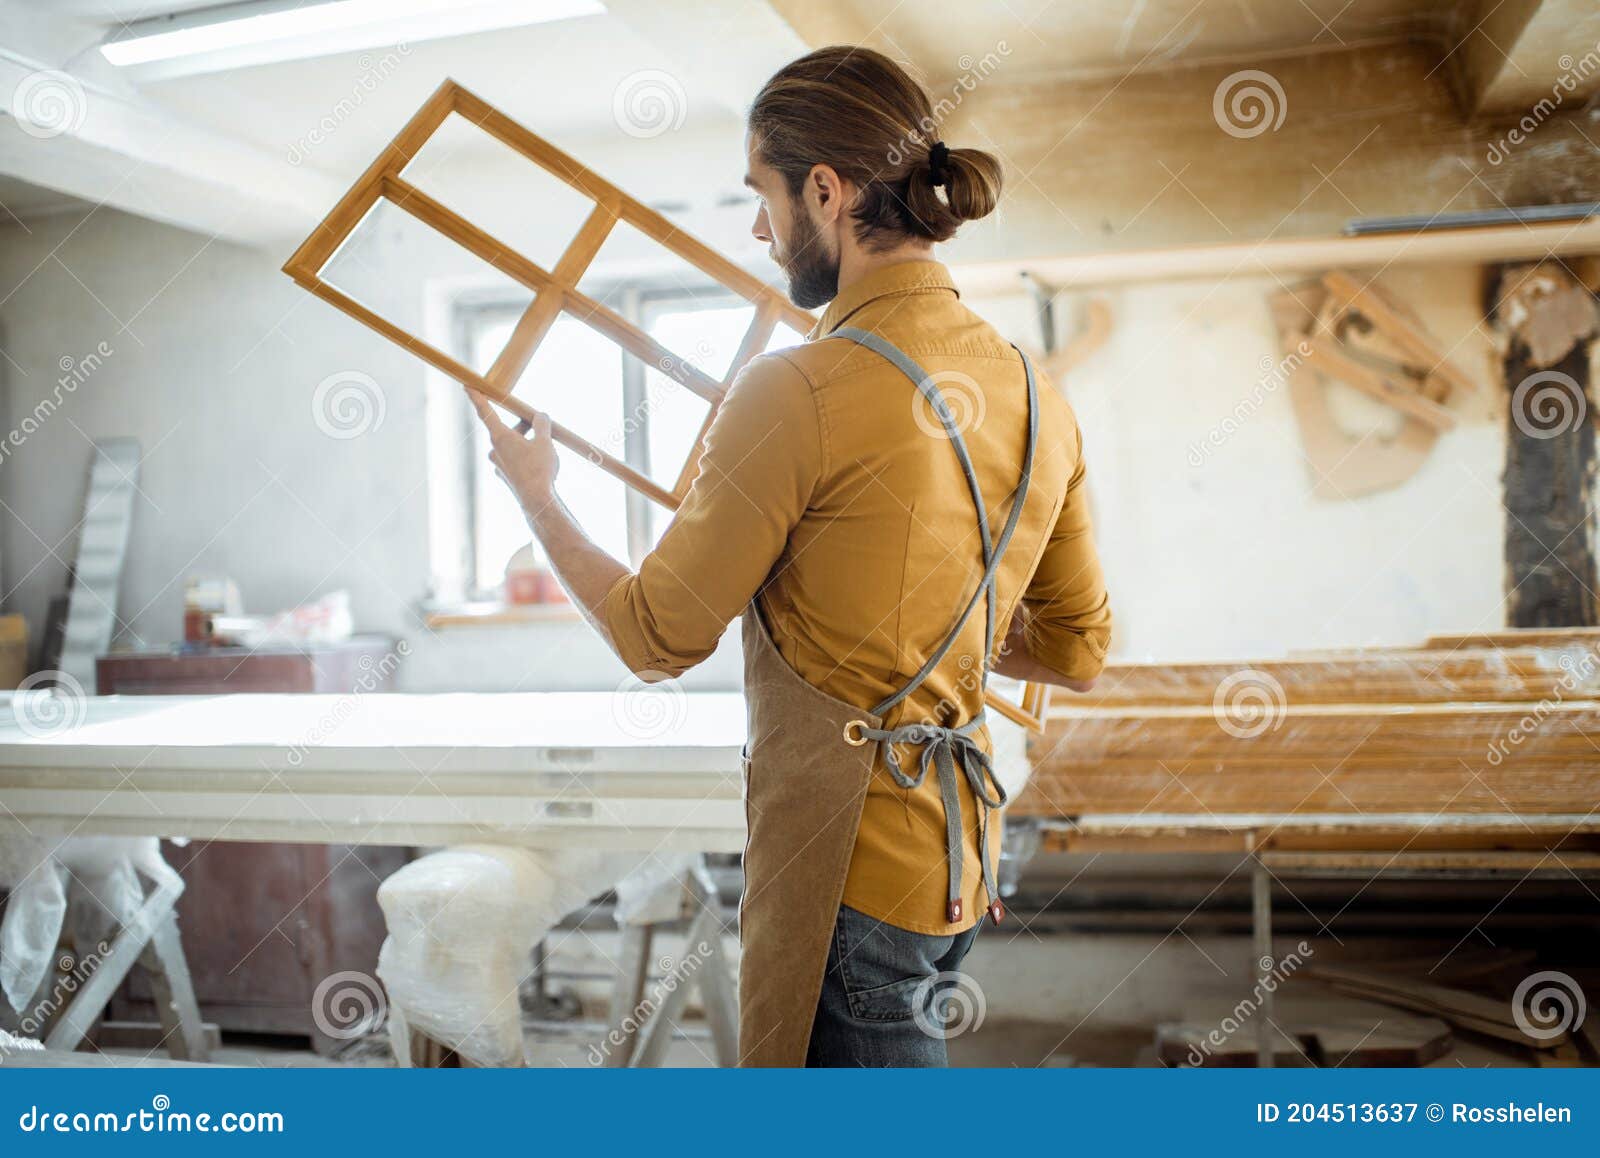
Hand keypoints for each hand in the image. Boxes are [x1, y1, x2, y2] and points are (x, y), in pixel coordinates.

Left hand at [469, 390, 558, 508]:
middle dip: (522, 426)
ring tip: (544, 449)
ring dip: (524, 442)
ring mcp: (497, 463)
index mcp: (500, 436)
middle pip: (506, 428)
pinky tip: (537, 464)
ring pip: (511, 445)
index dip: (476, 396)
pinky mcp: (504, 475)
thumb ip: (542, 424)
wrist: (537, 501)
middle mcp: (494, 449)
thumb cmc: (539, 469)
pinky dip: (524, 457)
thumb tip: (540, 416)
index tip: (466, 386)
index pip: (485, 411)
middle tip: (538, 424)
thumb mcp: (545, 441)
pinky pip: (513, 459)